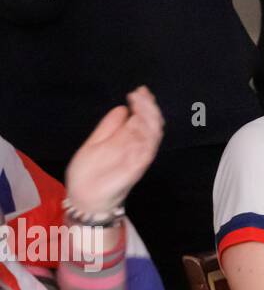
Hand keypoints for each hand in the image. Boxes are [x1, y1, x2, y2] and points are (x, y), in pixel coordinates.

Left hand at [64, 86, 163, 218]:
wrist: (85, 197)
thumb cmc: (90, 172)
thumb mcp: (95, 144)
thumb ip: (108, 127)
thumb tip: (123, 108)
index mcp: (129, 140)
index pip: (142, 118)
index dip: (143, 104)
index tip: (138, 91)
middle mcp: (137, 147)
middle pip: (151, 124)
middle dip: (148, 108)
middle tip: (141, 94)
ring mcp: (137, 158)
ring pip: (152, 135)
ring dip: (149, 118)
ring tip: (141, 104)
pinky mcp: (135, 169)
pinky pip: (146, 152)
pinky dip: (146, 137)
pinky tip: (139, 123)